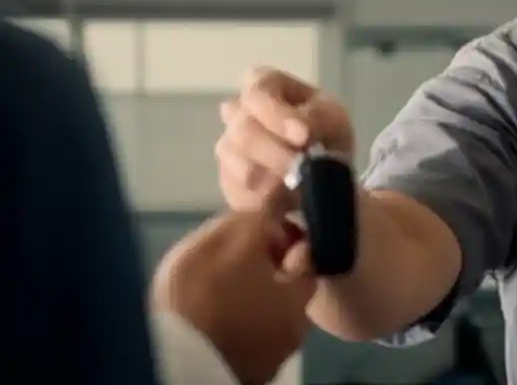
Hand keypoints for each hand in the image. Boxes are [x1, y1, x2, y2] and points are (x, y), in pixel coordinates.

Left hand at [151, 193, 316, 384]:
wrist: (182, 373)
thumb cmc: (247, 337)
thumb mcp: (295, 310)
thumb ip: (307, 270)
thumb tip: (306, 250)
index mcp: (243, 233)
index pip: (274, 198)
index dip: (295, 205)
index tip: (306, 225)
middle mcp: (207, 235)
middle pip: (244, 221)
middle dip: (265, 237)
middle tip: (283, 265)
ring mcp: (178, 256)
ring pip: (219, 241)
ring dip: (238, 253)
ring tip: (252, 285)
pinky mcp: (160, 279)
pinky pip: (198, 261)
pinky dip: (214, 270)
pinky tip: (223, 295)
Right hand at [216, 67, 355, 211]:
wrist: (324, 172)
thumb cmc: (326, 133)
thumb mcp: (333, 118)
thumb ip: (316, 118)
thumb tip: (299, 131)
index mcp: (263, 85)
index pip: (257, 92)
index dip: (276, 114)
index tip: (303, 136)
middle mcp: (237, 112)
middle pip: (243, 130)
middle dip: (276, 153)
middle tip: (301, 167)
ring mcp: (228, 146)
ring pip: (237, 164)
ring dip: (272, 178)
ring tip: (298, 183)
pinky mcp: (228, 180)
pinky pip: (238, 191)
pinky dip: (265, 198)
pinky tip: (285, 198)